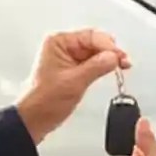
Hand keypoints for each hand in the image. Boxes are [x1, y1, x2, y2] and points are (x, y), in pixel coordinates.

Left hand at [16, 29, 129, 143]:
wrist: (33, 120)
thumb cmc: (42, 101)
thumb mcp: (74, 82)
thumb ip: (96, 67)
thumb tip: (113, 57)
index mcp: (58, 42)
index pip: (91, 36)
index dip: (108, 46)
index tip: (120, 57)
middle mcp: (62, 46)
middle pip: (95, 42)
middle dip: (111, 51)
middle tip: (123, 62)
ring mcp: (68, 57)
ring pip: (96, 52)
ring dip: (109, 59)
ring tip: (121, 66)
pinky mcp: (73, 69)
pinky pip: (93, 62)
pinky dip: (104, 66)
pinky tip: (111, 70)